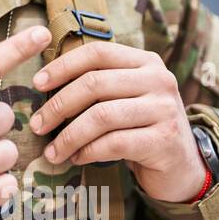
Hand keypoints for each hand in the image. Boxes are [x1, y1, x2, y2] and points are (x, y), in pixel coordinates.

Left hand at [28, 41, 205, 202]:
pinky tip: (76, 158)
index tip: (37, 84)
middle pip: (94, 83)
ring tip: (52, 151)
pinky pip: (114, 143)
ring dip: (69, 136)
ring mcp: (164, 109)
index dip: (63, 66)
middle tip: (37, 125)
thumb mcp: (124, 98)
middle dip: (58, 105)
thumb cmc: (140, 128)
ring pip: (101, 116)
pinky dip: (88, 152)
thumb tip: (42, 83)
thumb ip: (97, 85)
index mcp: (146, 62)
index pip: (97, 53)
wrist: (181, 166)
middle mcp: (159, 80)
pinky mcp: (164, 140)